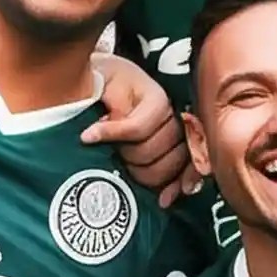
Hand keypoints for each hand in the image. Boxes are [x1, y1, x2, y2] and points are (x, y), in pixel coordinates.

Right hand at [83, 54, 203, 206]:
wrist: (89, 76)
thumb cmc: (102, 119)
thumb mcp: (122, 152)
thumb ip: (148, 173)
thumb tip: (164, 201)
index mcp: (177, 139)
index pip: (187, 169)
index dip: (174, 185)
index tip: (161, 200)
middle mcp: (178, 123)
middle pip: (165, 166)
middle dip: (139, 169)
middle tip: (119, 157)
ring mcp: (169, 109)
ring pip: (149, 150)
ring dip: (122, 152)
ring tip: (108, 141)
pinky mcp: (152, 95)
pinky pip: (135, 128)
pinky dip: (108, 133)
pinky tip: (90, 136)